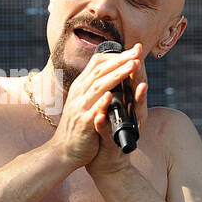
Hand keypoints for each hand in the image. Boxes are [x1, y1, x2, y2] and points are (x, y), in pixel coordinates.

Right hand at [47, 44, 143, 170]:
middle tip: (137, 52)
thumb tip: (107, 71)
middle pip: (100, 71)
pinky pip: (92, 112)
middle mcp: (79, 94)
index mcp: (81, 87)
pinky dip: (101, 103)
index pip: (97, 64)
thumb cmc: (79, 127)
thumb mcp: (85, 102)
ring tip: (132, 66)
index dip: (115, 56)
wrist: (64, 151)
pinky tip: (110, 96)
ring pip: (98, 87)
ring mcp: (80, 108)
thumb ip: (94, 88)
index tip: (132, 50)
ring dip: (116, 75)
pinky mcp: (83, 125)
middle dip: (120, 60)